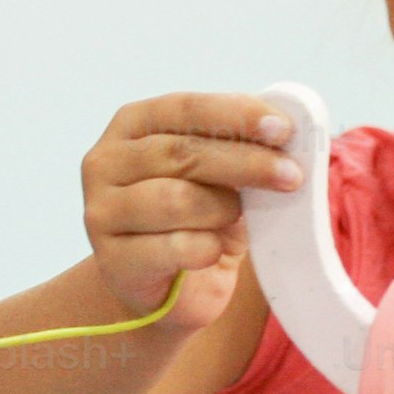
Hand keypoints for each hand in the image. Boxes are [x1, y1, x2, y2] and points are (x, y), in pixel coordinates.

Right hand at [76, 93, 299, 327]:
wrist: (168, 286)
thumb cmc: (196, 216)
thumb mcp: (217, 171)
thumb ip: (237, 143)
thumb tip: (282, 130)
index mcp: (132, 125)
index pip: (183, 108)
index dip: (235, 115)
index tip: (283, 129)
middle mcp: (106, 162)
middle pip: (182, 153)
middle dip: (245, 162)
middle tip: (291, 176)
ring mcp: (102, 212)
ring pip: (176, 199)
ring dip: (223, 209)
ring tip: (237, 219)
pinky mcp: (112, 260)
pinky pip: (173, 248)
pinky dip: (207, 248)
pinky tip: (215, 250)